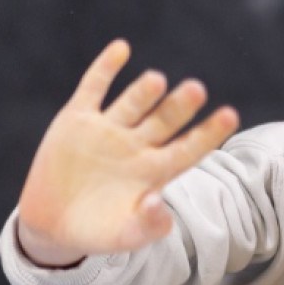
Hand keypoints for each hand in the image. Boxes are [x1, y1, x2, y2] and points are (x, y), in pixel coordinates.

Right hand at [17, 39, 238, 266]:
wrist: (53, 225)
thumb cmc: (100, 232)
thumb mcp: (125, 236)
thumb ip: (148, 225)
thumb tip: (160, 205)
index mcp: (156, 170)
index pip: (190, 147)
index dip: (210, 132)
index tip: (230, 115)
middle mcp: (137, 145)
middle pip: (165, 120)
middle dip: (180, 106)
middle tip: (197, 90)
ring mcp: (108, 130)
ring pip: (134, 103)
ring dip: (145, 91)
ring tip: (157, 80)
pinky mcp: (77, 120)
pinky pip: (94, 88)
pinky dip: (105, 68)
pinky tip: (122, 48)